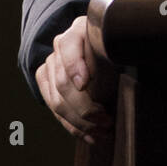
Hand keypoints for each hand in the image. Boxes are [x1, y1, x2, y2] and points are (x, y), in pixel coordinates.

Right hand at [35, 15, 112, 143]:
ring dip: (80, 122)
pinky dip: (72, 125)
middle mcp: (60, 44)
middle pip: (64, 83)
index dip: (74, 67)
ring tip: (102, 132)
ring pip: (57, 101)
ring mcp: (50, 63)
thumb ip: (117, 54)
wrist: (102, 42)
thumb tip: (119, 72)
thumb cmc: (117, 45)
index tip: (84, 84)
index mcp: (79, 29)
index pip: (69, 48)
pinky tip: (90, 136)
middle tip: (106, 121)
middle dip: (85, 107)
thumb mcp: (121, 45)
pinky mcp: (45, 79)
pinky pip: (54, 108)